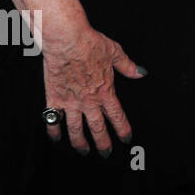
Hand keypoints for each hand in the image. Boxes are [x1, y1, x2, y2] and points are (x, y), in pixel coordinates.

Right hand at [41, 26, 142, 153]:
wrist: (67, 41)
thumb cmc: (90, 44)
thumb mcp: (115, 52)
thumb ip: (128, 66)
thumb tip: (141, 72)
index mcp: (105, 90)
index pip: (117, 115)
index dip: (122, 128)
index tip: (126, 138)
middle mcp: (89, 100)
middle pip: (97, 127)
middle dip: (103, 142)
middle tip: (105, 153)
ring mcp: (70, 101)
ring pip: (76, 128)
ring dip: (80, 142)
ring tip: (83, 151)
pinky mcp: (54, 99)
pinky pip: (53, 119)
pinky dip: (53, 131)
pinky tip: (56, 138)